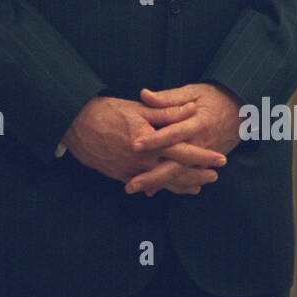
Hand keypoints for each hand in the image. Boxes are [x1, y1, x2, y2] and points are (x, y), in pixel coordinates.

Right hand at [60, 95, 226, 185]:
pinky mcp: (121, 175)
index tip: (220, 159)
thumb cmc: (106, 112)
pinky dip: (160, 187)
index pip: (184, 151)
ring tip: (197, 187)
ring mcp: (132, 171)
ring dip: (181, 185)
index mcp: (151, 141)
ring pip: (162, 182)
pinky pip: (145, 185)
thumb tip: (190, 109)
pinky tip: (169, 188)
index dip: (203, 156)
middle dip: (197, 176)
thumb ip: (166, 111)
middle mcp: (143, 160)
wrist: (75, 126)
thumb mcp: (138, 108)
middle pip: (177, 172)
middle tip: (215, 177)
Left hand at [124, 83, 242, 196]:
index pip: (173, 134)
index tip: (134, 144)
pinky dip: (169, 185)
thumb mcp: (192, 92)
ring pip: (180, 175)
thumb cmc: (213, 98)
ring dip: (158, 184)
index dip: (154, 140)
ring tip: (134, 188)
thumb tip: (144, 94)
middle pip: (176, 164)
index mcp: (197, 123)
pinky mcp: (204, 163)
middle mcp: (201, 143)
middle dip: (153, 176)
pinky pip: (186, 177)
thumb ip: (168, 98)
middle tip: (131, 184)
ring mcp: (203, 156)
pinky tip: (151, 190)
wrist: (242, 110)